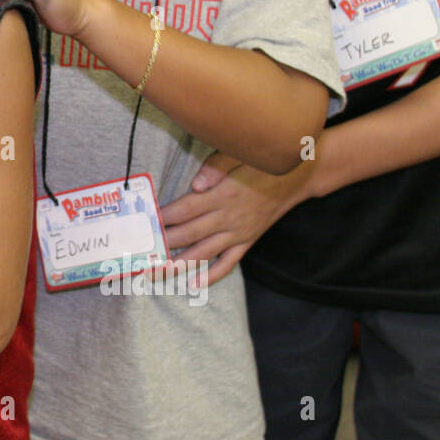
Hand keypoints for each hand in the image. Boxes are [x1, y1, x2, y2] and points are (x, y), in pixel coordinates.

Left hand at [158, 150, 314, 285]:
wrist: (299, 176)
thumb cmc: (263, 162)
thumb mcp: (240, 155)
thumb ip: (216, 168)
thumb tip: (195, 185)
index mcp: (222, 195)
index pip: (184, 210)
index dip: (162, 218)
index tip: (143, 224)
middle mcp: (228, 218)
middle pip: (188, 234)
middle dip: (162, 244)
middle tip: (139, 253)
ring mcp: (239, 233)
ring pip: (204, 254)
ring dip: (178, 265)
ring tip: (156, 273)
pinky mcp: (248, 241)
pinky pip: (229, 263)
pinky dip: (212, 276)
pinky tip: (194, 284)